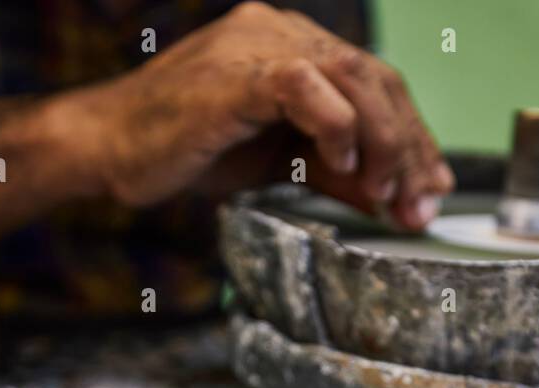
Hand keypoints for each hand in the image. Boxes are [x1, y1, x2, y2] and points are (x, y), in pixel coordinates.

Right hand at [62, 1, 453, 228]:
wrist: (108, 149)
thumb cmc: (184, 151)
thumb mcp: (278, 165)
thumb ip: (335, 171)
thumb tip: (391, 198)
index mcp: (293, 48)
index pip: (375, 85)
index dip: (412, 138)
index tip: (430, 189)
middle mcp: (281, 33)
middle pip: (375, 79)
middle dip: (408, 146)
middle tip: (418, 202)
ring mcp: (258, 46)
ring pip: (353, 77)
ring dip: (383, 140)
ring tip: (385, 191)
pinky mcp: (235, 73)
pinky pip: (305, 85)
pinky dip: (336, 125)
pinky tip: (341, 164)